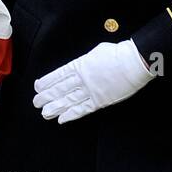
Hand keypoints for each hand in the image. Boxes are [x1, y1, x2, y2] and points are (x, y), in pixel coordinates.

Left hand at [32, 39, 153, 123]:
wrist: (135, 62)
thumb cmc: (118, 53)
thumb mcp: (95, 52)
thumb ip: (84, 61)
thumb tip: (78, 66)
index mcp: (79, 65)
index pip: (57, 76)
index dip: (46, 83)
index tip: (37, 87)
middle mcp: (82, 79)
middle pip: (59, 89)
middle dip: (46, 96)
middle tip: (36, 102)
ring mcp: (90, 91)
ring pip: (68, 101)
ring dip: (55, 107)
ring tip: (44, 113)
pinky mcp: (100, 100)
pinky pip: (83, 109)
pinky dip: (71, 115)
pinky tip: (62, 119)